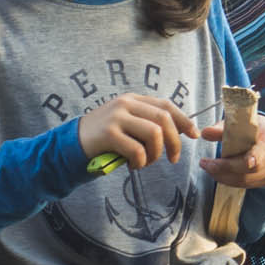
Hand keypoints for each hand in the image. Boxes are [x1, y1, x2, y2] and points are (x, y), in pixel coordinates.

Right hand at [78, 95, 198, 170]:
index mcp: (133, 100)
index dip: (184, 120)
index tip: (194, 135)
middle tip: (173, 158)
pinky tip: (132, 165)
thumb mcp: (127, 124)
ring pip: (154, 134)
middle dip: (175, 142)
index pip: (166, 105)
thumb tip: (180, 132)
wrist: (70, 144)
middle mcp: (126, 104)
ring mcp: (116, 117)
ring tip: (145, 162)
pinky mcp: (108, 133)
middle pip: (164, 119)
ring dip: (155, 154)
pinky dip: (140, 162)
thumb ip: (148, 123)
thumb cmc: (104, 138)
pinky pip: (137, 150)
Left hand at [206, 114, 264, 192]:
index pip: (258, 154)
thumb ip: (223, 129)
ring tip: (208, 168)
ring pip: (245, 180)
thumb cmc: (255, 129)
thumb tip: (205, 133)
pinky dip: (230, 180)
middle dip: (224, 168)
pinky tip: (219, 173)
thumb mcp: (241, 124)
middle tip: (205, 164)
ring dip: (223, 176)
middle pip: (249, 169)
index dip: (241, 161)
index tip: (217, 162)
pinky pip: (246, 184)